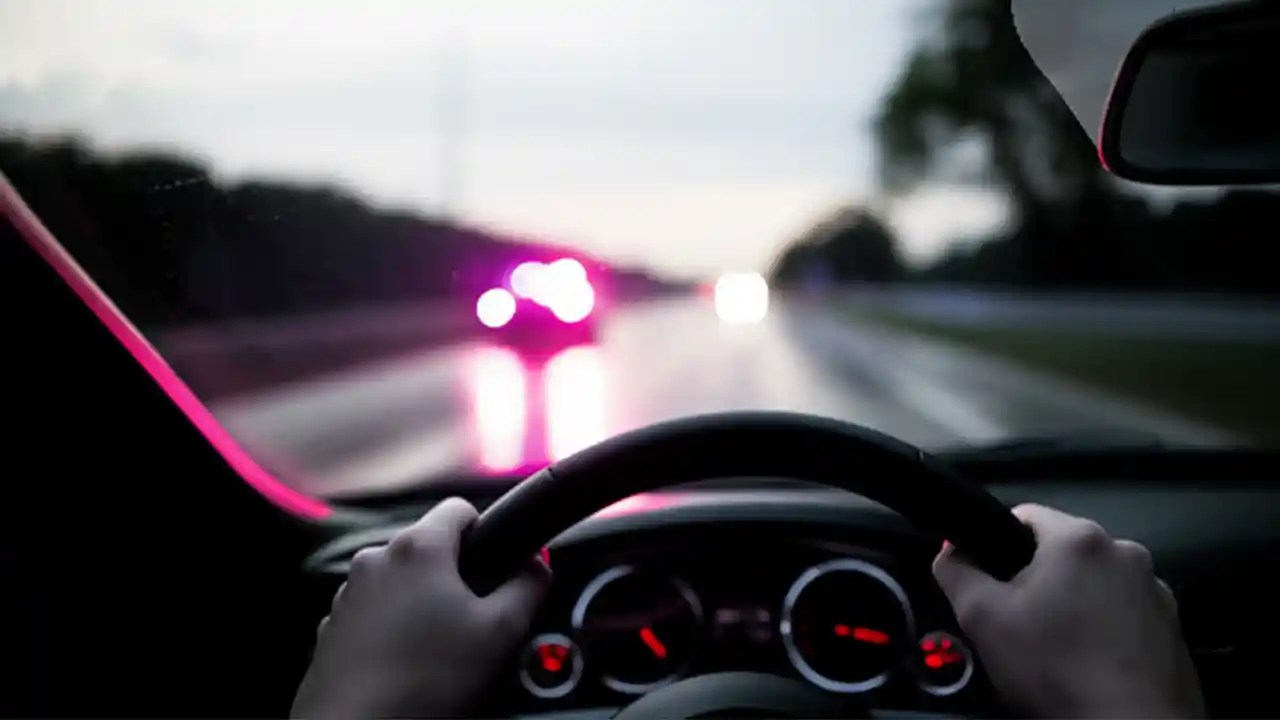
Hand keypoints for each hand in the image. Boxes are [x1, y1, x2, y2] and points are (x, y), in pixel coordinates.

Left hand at [291, 498, 549, 718]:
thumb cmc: (428, 679)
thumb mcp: (501, 631)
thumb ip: (528, 586)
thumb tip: (537, 567)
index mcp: (419, 547)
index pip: (460, 509)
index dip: (486, 533)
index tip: (495, 568)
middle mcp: (376, 558)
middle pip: (429, 548)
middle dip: (454, 576)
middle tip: (473, 620)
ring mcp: (348, 593)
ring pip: (400, 581)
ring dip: (420, 603)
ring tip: (437, 648)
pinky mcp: (333, 626)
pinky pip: (373, 612)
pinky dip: (392, 628)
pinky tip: (406, 662)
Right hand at [933, 504, 1203, 718]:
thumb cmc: (1053, 668)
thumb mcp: (981, 617)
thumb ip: (955, 572)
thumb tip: (951, 553)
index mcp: (1079, 537)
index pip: (1025, 515)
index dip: (997, 545)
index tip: (990, 583)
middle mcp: (1126, 552)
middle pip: (1063, 551)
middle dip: (1039, 579)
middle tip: (1019, 621)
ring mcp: (1156, 590)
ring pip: (1097, 583)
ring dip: (1076, 602)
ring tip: (1059, 647)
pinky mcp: (1173, 626)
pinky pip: (1126, 613)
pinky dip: (1107, 628)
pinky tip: (1092, 662)